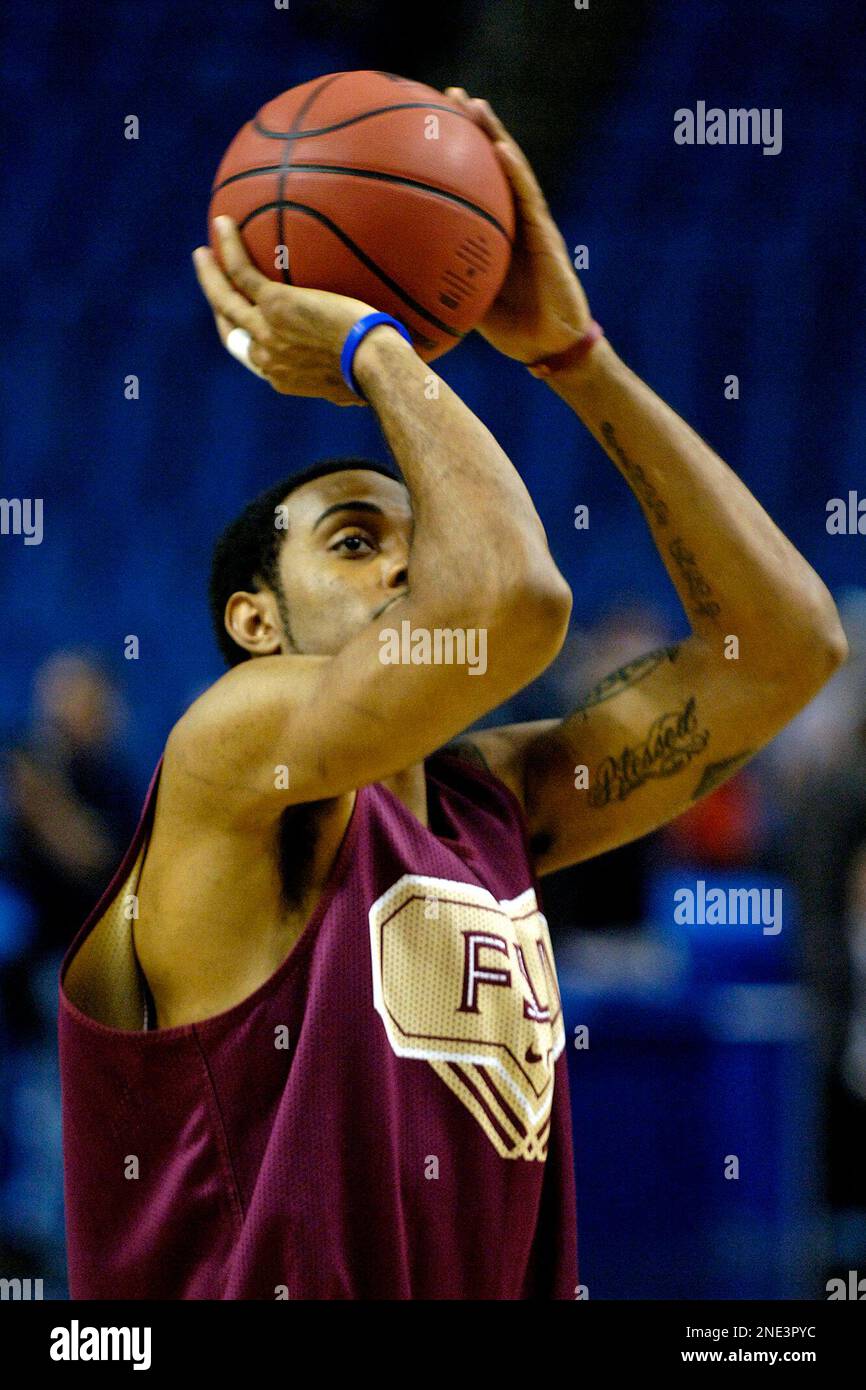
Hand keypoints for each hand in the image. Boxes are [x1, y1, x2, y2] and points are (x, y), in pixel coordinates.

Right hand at [192, 216, 377, 404]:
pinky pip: (241, 272)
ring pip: (224, 299)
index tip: (243, 325)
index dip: (244, 339)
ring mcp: (265, 330)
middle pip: (229, 329)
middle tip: (213, 284)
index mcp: (282, 377)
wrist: (372, 365)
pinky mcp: (274, 304)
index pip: (253, 358)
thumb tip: (360, 382)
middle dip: (218, 306)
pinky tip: (223, 224)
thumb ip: (345, 379)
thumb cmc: (376, 375)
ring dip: (210, 275)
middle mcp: (266, 358)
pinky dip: (229, 247)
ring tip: (204, 252)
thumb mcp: (354, 387)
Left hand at [444, 88, 592, 364]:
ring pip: (512, 169)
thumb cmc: (512, 330)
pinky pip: (530, 199)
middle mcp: (512, 220)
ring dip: (494, 134)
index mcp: (492, 232)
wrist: (550, 347)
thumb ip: (439, 288)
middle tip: (445, 95)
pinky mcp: (547, 237)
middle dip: (470, 128)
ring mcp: (532, 224)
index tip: (423, 124)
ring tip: (473, 103)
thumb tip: (389, 289)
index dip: (450, 154)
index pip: (470, 184)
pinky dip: (516, 172)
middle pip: (489, 164)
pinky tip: (501, 148)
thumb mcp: (464, 304)